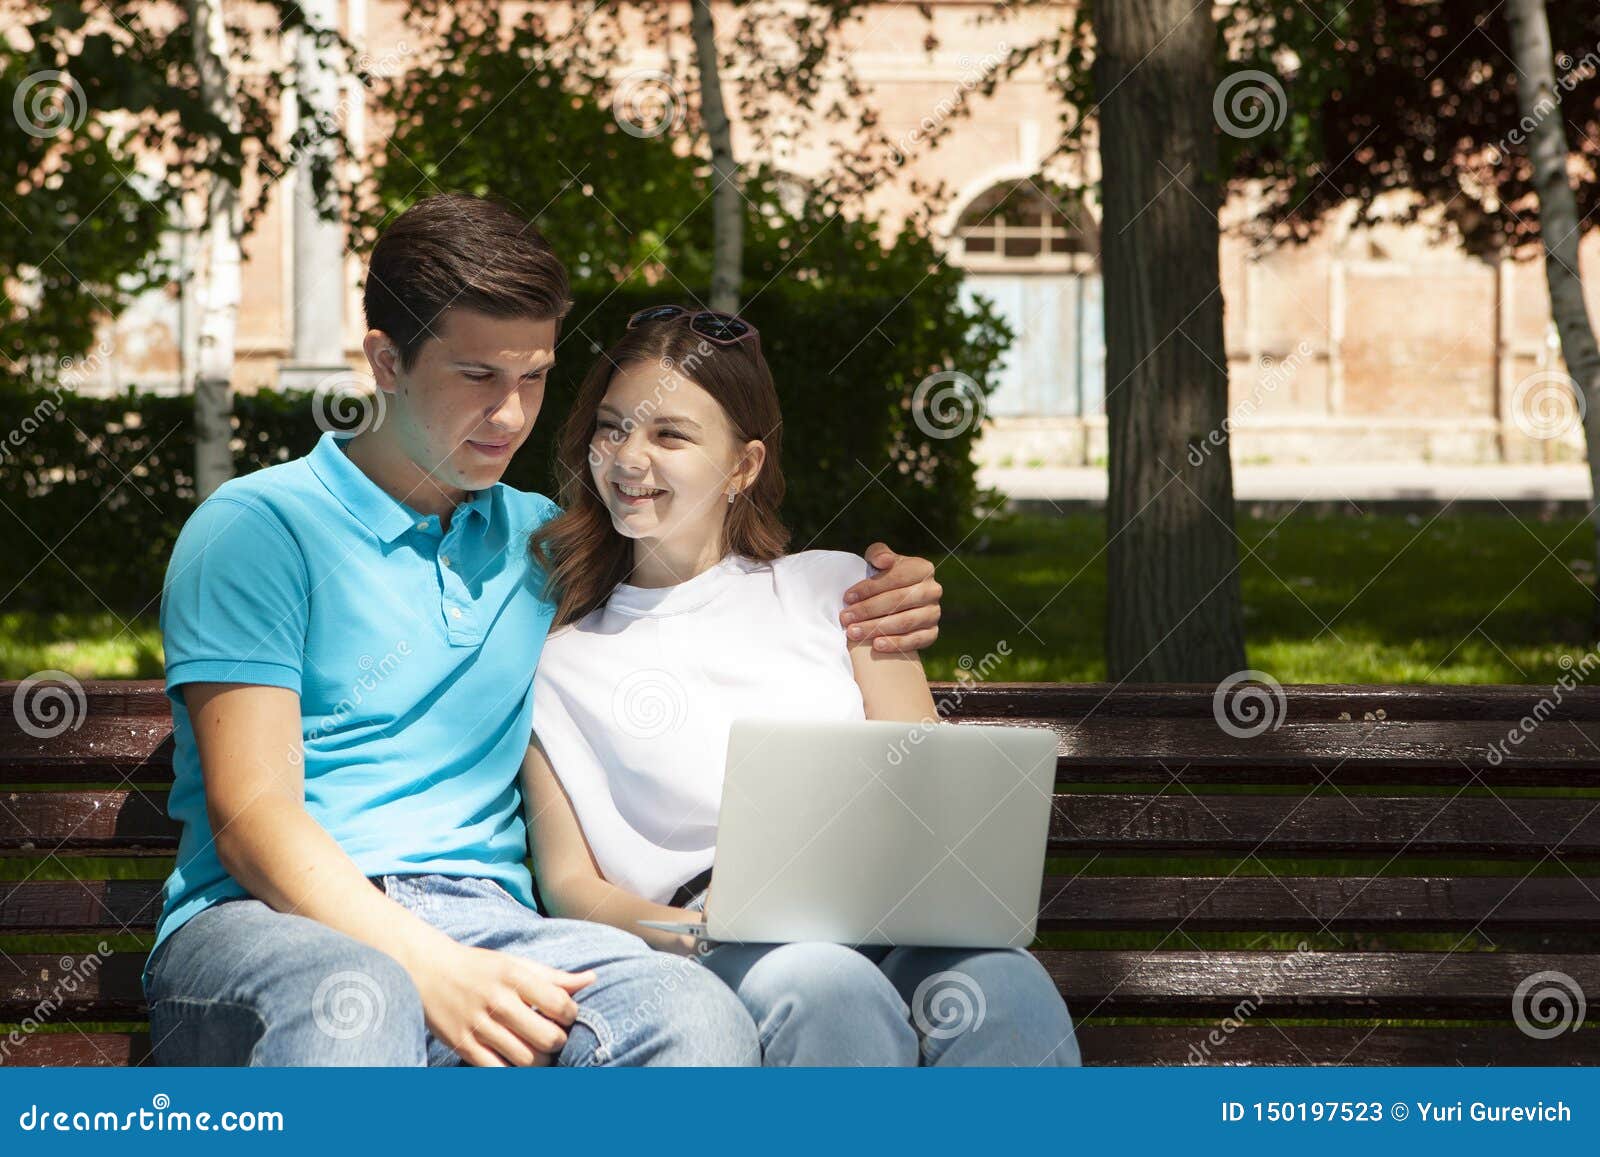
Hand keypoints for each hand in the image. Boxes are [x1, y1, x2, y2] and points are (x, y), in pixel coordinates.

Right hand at [409, 938, 594, 1066]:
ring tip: (538, 1052)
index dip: (570, 1015)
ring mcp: (479, 1026)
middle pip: (547, 1038)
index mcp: (515, 976)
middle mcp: (498, 1001)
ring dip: (540, 1061)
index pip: (560, 1004)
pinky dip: (513, 1073)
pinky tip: (516, 1063)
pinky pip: (496, 1071)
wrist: (428, 970)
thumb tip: (592, 979)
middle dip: (558, 1042)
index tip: (564, 1016)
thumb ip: (555, 976)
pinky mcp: (462, 1045)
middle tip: (553, 1038)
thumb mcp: (517, 964)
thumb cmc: (481, 968)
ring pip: (525, 1060)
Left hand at [841, 543, 941, 652]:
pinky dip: (896, 644)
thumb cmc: (885, 577)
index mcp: (923, 568)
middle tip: (846, 619)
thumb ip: (879, 553)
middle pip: (898, 601)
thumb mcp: (880, 560)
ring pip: (905, 622)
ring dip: (877, 628)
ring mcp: (934, 613)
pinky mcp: (932, 633)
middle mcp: (932, 590)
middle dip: (868, 610)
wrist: (897, 600)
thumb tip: (883, 561)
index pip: (895, 578)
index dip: (870, 588)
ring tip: (854, 632)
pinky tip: (876, 645)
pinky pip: (916, 640)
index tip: (847, 597)